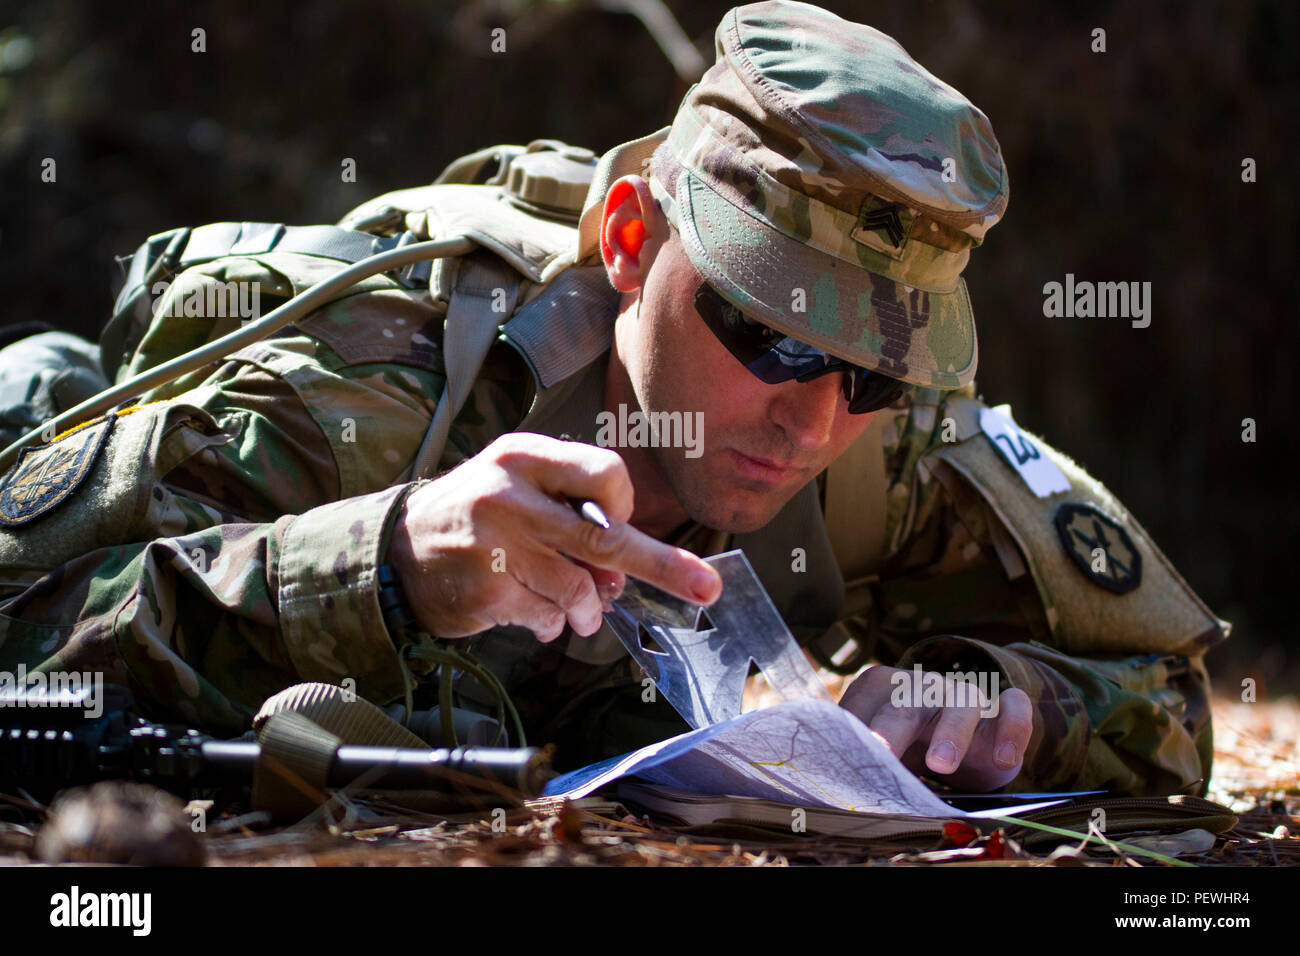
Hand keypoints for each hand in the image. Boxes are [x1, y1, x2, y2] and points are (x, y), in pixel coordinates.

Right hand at [387, 433, 721, 642]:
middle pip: (605, 537)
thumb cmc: (477, 515)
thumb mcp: (520, 489)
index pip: (606, 472)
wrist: (398, 549)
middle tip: (706, 587)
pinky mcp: (485, 589)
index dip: (623, 506)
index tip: (618, 522)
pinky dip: (551, 624)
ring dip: (586, 609)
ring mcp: (495, 543)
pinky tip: (536, 616)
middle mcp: (511, 494)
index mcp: (526, 457)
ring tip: (575, 610)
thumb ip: (574, 519)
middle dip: (662, 566)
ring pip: (577, 588)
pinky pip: (545, 616)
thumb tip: (621, 574)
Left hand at [838, 664, 1032, 791]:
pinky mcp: (1003, 707)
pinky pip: (1014, 705)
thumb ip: (863, 758)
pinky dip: (1012, 727)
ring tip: (940, 765)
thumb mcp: (885, 752)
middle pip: (906, 704)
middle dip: (892, 730)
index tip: (843, 760)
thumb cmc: (910, 747)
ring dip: (951, 731)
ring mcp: (964, 694)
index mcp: (885, 690)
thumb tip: (837, 786)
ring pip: (962, 700)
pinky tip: (1003, 759)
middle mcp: (923, 687)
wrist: (963, 745)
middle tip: (881, 757)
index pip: (866, 702)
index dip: (855, 730)